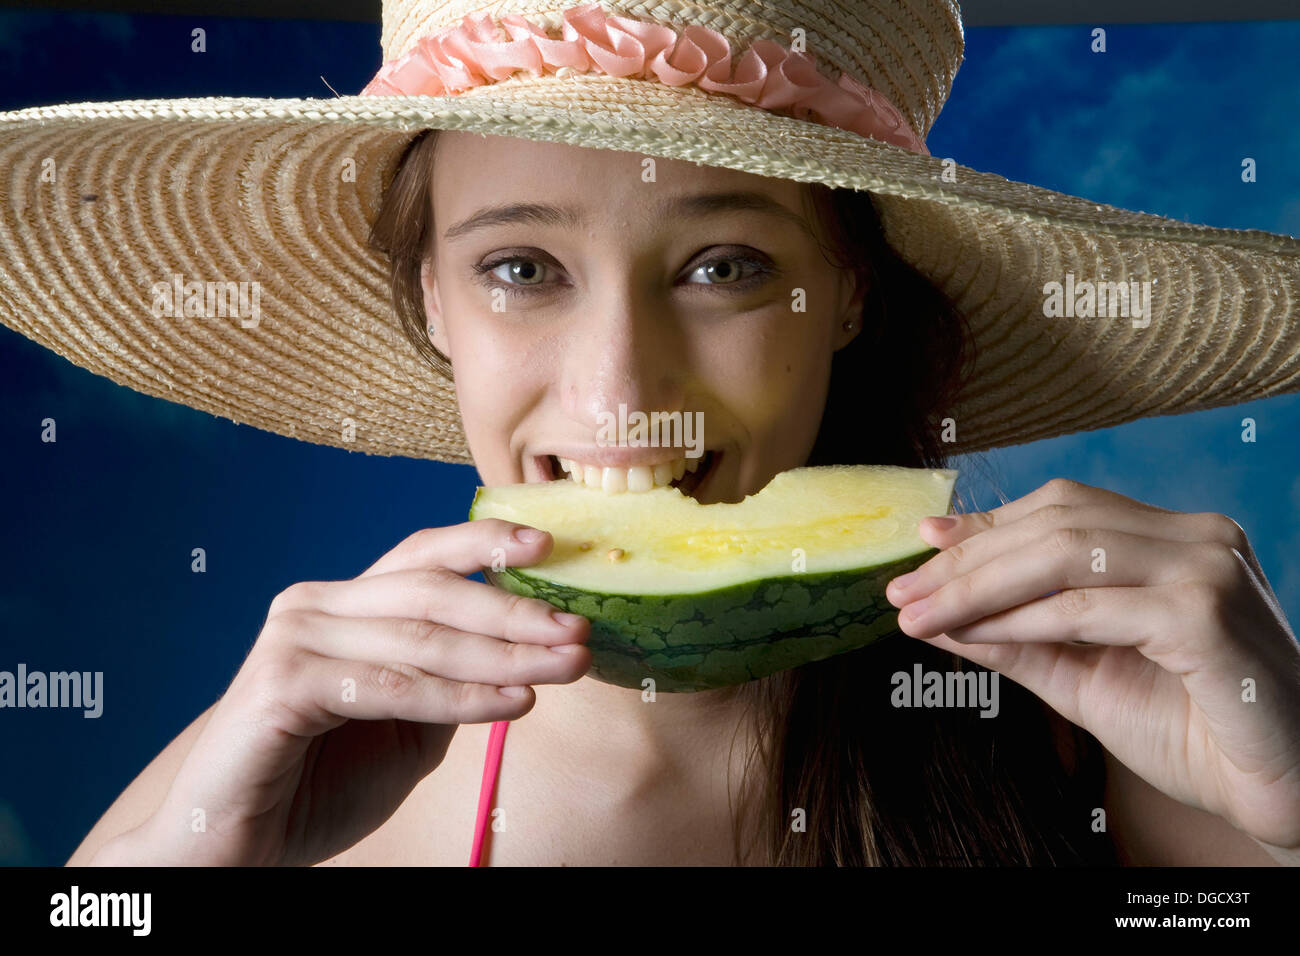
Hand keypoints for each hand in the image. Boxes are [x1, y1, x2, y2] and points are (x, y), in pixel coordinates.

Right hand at [137, 519, 590, 865]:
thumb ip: (450, 681)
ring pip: (421, 636)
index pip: (422, 556)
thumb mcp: (405, 725)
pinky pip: (392, 685)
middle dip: (516, 612)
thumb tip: (527, 651)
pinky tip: (512, 703)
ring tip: (566, 666)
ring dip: (504, 654)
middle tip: (578, 631)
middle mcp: (315, 606)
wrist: (231, 845)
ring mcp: (294, 639)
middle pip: (433, 591)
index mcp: (344, 603)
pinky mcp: (282, 685)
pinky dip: (459, 697)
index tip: (550, 545)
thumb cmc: (316, 781)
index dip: (485, 543)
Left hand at [884, 478, 1299, 850]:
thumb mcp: (1081, 675)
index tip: (922, 545)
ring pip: (1065, 553)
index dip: (986, 526)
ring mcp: (1207, 570)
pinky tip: (975, 635)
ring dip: (979, 585)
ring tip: (922, 614)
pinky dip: (1022, 620)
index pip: (1062, 510)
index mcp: (1175, 538)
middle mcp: (1197, 538)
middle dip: (967, 558)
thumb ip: (1017, 637)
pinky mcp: (1205, 614)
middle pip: (1055, 522)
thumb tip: (938, 610)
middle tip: (902, 590)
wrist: (1281, 793)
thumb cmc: (1190, 731)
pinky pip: (1087, 608)